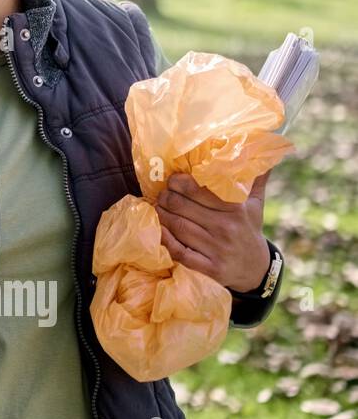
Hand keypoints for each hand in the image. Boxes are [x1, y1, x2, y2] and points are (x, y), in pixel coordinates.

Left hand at [155, 171, 271, 292]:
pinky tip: (159, 230)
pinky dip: (166, 240)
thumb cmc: (250, 230)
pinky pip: (180, 252)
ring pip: (178, 227)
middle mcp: (226, 228)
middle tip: (161, 193)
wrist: (256, 269)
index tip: (172, 179)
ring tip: (157, 207)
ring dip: (162, 215)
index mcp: (236, 210)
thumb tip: (261, 149)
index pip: (200, 191)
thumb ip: (255, 179)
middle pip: (184, 208)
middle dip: (167, 198)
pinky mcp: (209, 267)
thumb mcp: (256, 205)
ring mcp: (217, 249)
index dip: (180, 183)